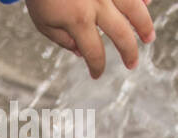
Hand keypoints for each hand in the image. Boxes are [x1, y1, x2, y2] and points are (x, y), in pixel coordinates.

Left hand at [24, 0, 154, 77]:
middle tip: (132, 64)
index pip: (94, 52)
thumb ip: (62, 40)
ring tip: (149, 37)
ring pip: (134, 8)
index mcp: (78, 20)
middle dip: (129, 52)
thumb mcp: (44, 23)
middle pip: (121, 33)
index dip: (97, 67)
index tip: (97, 74)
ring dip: (144, 24)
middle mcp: (97, 4)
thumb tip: (81, 54)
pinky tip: (147, 3)